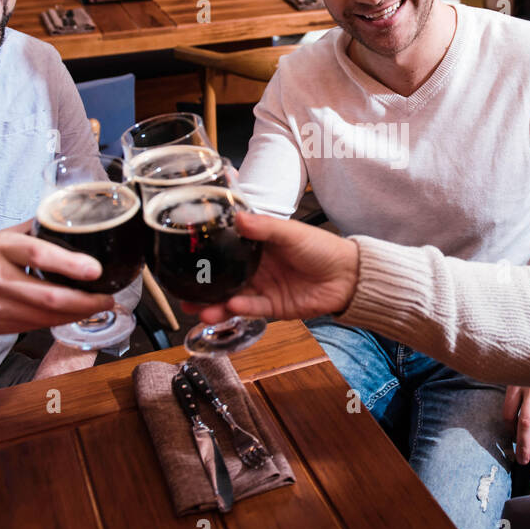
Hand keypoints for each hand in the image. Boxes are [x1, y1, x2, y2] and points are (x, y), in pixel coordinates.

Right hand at [0, 221, 116, 335]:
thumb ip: (32, 232)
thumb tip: (69, 224)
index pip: (38, 255)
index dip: (71, 265)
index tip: (96, 270)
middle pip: (49, 296)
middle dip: (86, 301)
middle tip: (107, 297)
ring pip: (46, 317)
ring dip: (77, 315)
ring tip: (97, 306)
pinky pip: (35, 327)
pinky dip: (58, 322)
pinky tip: (71, 315)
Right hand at [187, 211, 358, 322]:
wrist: (347, 275)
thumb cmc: (321, 247)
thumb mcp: (290, 232)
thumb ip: (264, 227)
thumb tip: (239, 218)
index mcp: (256, 245)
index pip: (224, 249)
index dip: (205, 255)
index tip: (184, 257)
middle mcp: (255, 267)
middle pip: (222, 278)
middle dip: (202, 287)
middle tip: (182, 293)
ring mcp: (262, 287)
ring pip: (231, 297)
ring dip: (214, 304)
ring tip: (200, 310)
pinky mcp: (273, 306)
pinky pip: (252, 308)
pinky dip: (240, 308)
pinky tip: (231, 307)